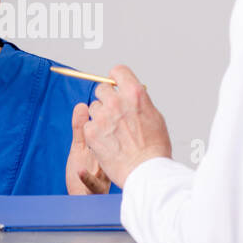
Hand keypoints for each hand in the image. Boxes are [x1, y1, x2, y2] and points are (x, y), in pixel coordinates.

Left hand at [66, 103, 110, 194]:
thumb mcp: (81, 147)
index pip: (109, 132)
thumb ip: (79, 128)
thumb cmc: (87, 172)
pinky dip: (87, 178)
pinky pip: (92, 184)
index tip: (107, 98)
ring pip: (105, 164)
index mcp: (106, 150)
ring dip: (101, 155)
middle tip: (99, 114)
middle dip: (107, 130)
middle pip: (110, 144)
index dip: (109, 117)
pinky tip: (81, 171)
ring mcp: (103, 175)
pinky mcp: (95, 188)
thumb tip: (81, 106)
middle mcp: (106, 162)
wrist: (85, 199)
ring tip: (90, 141)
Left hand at [81, 65, 171, 187]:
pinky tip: (107, 142)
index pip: (118, 71)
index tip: (116, 84)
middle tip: (114, 113)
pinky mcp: (91, 132)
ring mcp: (102, 116)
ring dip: (100, 116)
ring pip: (94, 108)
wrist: (145, 171)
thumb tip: (132, 95)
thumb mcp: (155, 116)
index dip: (117, 78)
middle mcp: (116, 101)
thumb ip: (140, 102)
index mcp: (134, 94)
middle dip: (107, 99)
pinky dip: (94, 132)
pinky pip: (88, 125)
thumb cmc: (154, 148)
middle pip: (102, 89)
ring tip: (113, 132)